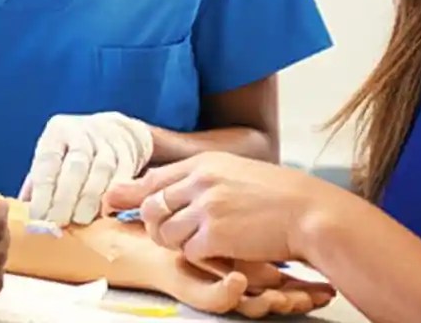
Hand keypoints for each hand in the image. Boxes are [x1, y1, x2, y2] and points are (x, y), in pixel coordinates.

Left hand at [23, 111, 153, 224]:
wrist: (116, 132)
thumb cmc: (74, 153)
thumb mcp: (53, 157)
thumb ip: (38, 184)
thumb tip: (23, 217)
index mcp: (57, 132)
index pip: (48, 161)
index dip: (42, 191)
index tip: (38, 217)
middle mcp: (82, 132)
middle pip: (75, 166)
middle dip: (65, 198)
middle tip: (58, 223)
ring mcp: (108, 141)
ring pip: (101, 170)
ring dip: (89, 199)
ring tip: (80, 221)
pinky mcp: (128, 152)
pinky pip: (121, 176)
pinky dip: (113, 196)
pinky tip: (104, 213)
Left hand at [103, 151, 337, 264]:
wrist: (309, 213)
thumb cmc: (278, 196)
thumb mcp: (235, 173)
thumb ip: (200, 180)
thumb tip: (168, 191)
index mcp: (204, 164)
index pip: (154, 179)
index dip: (130, 193)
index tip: (111, 202)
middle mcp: (200, 182)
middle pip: (151, 207)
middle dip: (154, 225)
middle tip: (171, 234)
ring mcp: (206, 208)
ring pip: (165, 233)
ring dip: (179, 243)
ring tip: (204, 242)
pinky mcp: (215, 235)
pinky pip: (189, 253)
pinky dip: (201, 256)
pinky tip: (222, 250)